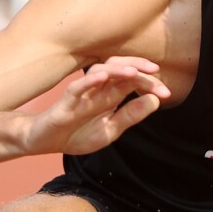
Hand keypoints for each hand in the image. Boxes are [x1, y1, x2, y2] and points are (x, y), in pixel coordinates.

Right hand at [26, 57, 171, 155]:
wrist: (45, 142)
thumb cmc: (77, 134)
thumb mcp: (110, 130)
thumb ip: (131, 116)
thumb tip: (155, 101)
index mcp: (110, 95)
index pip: (133, 82)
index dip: (150, 84)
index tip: (166, 92)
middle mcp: (98, 90)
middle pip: (120, 70)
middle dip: (139, 69)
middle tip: (156, 74)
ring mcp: (82, 93)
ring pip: (100, 73)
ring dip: (117, 70)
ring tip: (133, 71)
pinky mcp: (65, 102)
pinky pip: (77, 87)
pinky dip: (89, 80)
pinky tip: (101, 77)